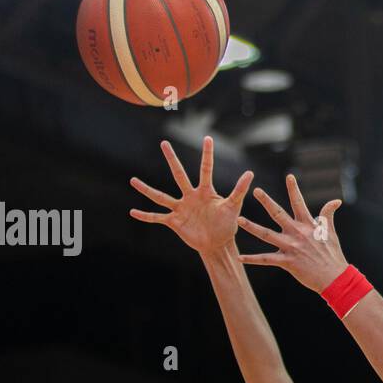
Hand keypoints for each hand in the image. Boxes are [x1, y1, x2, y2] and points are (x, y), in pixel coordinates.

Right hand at [129, 136, 252, 254]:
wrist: (218, 244)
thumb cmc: (227, 225)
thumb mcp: (233, 207)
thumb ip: (239, 190)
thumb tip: (250, 173)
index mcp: (206, 192)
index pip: (206, 169)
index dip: (207, 154)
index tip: (207, 138)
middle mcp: (190, 196)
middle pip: (179, 175)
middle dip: (172, 159)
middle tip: (164, 142)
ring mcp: (181, 208)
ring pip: (160, 197)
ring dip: (146, 189)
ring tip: (132, 180)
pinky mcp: (175, 221)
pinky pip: (157, 217)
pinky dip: (145, 216)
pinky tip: (133, 212)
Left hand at [236, 175, 346, 291]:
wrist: (334, 277)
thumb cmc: (332, 255)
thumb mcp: (331, 232)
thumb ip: (328, 215)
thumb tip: (336, 201)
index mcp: (308, 225)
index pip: (299, 203)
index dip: (294, 189)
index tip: (289, 176)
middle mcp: (298, 233)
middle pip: (278, 214)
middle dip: (267, 201)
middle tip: (256, 190)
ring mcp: (291, 247)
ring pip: (267, 235)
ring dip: (252, 227)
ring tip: (239, 219)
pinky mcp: (287, 262)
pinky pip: (266, 259)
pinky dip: (252, 259)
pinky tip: (240, 258)